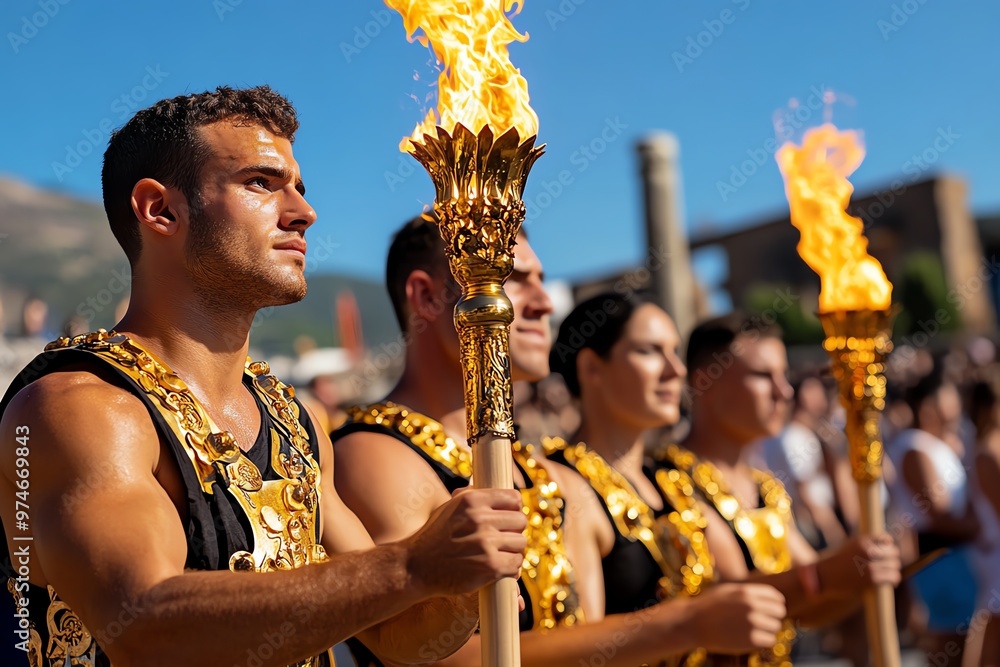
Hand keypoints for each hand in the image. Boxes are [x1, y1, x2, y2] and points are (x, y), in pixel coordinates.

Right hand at [402, 488, 526, 596]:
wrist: (416, 567)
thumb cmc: (434, 536)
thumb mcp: (448, 508)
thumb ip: (469, 496)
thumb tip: (491, 486)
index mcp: (471, 500)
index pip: (513, 498)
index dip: (514, 509)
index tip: (509, 517)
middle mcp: (479, 519)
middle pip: (520, 521)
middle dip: (514, 530)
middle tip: (504, 538)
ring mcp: (485, 543)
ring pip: (521, 543)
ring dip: (513, 550)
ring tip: (501, 554)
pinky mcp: (490, 567)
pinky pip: (516, 564)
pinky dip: (511, 568)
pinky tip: (501, 568)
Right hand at [685, 583, 786, 653]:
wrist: (692, 623)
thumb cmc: (709, 606)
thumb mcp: (729, 591)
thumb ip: (749, 592)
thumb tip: (772, 598)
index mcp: (746, 592)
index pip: (776, 596)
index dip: (776, 602)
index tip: (771, 608)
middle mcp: (751, 606)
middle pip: (779, 611)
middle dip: (773, 616)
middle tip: (762, 621)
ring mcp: (752, 623)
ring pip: (776, 626)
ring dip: (768, 629)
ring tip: (754, 629)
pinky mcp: (751, 640)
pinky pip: (770, 640)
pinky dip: (763, 640)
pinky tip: (751, 638)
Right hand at [824, 533, 901, 589]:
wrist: (826, 575)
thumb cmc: (839, 561)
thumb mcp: (851, 545)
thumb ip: (867, 542)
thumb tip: (888, 541)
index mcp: (862, 541)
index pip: (886, 539)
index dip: (888, 545)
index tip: (887, 550)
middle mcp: (867, 551)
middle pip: (893, 552)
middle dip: (892, 558)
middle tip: (889, 563)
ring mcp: (870, 565)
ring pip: (895, 565)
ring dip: (893, 569)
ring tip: (890, 573)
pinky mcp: (872, 579)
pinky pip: (893, 576)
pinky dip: (894, 579)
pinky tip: (891, 581)